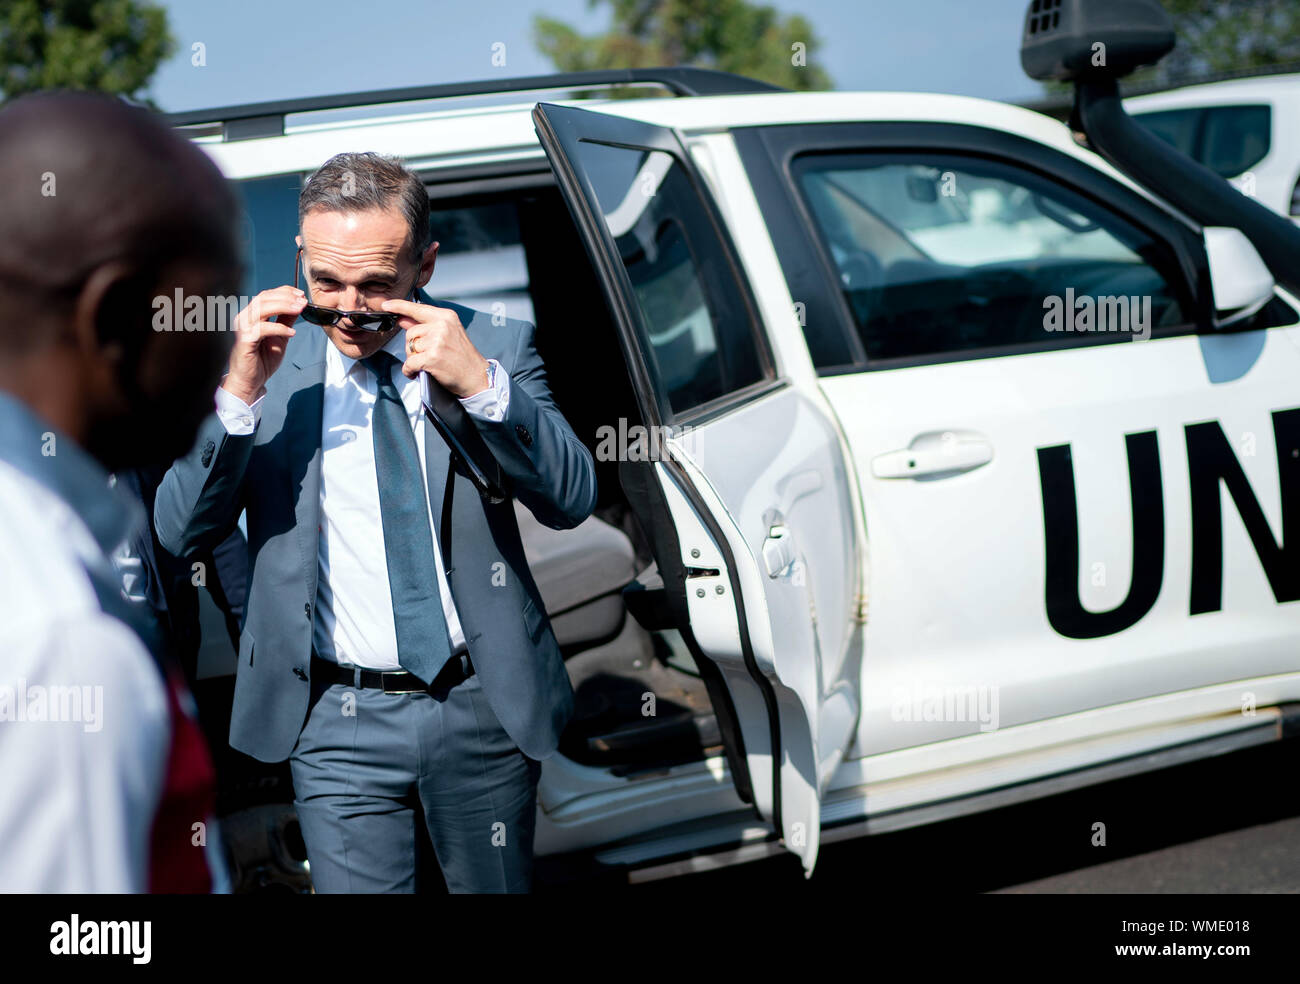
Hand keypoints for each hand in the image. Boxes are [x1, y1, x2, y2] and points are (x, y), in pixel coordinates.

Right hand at [222, 286, 302, 404]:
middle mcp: (244, 318)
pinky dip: (279, 328)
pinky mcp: (244, 341)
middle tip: (302, 301)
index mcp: (251, 315)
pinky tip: (292, 333)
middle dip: (286, 297)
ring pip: (261, 308)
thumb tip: (298, 305)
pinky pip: (262, 329)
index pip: (265, 295)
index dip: (284, 291)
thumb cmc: (261, 360)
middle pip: (263, 298)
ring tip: (299, 309)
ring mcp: (242, 329)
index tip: (300, 294)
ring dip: (283, 306)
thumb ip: (286, 321)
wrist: (250, 381)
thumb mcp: (280, 336)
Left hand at [383, 298, 489, 397]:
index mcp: (446, 317)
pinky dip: (410, 371)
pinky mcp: (432, 357)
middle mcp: (441, 326)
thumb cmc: (463, 358)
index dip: (399, 306)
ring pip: (409, 348)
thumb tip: (403, 318)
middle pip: (410, 333)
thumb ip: (425, 325)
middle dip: (413, 347)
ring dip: (413, 360)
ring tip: (427, 365)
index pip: (417, 308)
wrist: (476, 377)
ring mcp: (437, 341)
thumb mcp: (448, 334)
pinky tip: (418, 373)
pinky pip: (409, 363)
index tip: (386, 304)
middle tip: (427, 356)